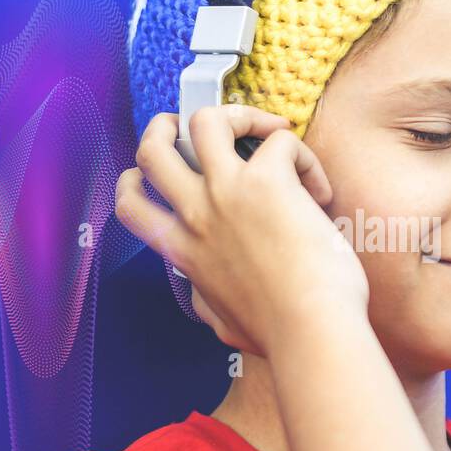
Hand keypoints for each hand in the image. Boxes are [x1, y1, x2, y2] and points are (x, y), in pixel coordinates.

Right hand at [114, 105, 369, 357]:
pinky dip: (302, 154)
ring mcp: (226, 193)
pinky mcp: (267, 180)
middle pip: (152, 148)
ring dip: (234, 114)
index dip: (137, 178)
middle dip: (170, 126)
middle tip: (203, 127)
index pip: (131, 203)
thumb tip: (203, 297)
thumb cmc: (277, 335)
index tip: (160, 172)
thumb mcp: (220, 323)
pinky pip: (278, 139)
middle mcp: (194, 215)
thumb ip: (205, 300)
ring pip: (204, 120)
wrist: (309, 332)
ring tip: (265, 129)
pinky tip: (319, 189)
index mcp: (181, 251)